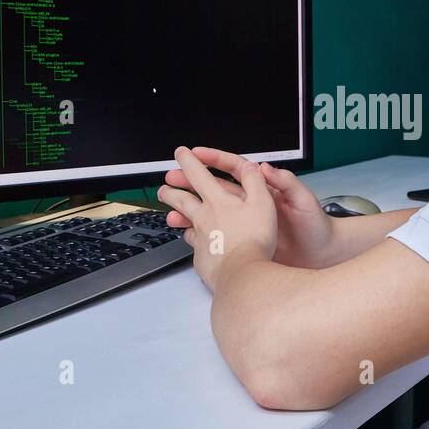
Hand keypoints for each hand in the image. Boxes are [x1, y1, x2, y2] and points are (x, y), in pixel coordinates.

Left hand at [157, 146, 276, 291]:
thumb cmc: (254, 239)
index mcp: (217, 201)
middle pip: (181, 199)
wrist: (243, 274)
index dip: (188, 161)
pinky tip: (194, 242)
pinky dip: (192, 240)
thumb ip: (255, 182)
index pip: (198, 174)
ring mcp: (201, 238)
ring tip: (171, 214)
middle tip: (165, 184)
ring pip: (183, 222)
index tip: (181, 153)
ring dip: (175, 215)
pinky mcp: (202, 258)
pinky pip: (193, 245)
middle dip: (171, 189)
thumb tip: (251, 166)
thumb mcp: (263, 203)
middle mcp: (204, 217)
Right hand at [163, 146, 336, 268]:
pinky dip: (200, 233)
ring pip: (212, 212)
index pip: (236, 169)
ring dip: (191, 209)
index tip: (196, 153)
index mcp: (265, 190)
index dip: (215, 160)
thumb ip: (286, 183)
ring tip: (172, 210)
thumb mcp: (304, 200)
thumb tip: (266, 168)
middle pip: (216, 188)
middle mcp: (253, 205)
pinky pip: (217, 234)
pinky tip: (187, 233)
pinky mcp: (246, 241)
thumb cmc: (317, 225)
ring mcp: (247, 224)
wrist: (323, 255)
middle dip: (192, 181)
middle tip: (172, 177)